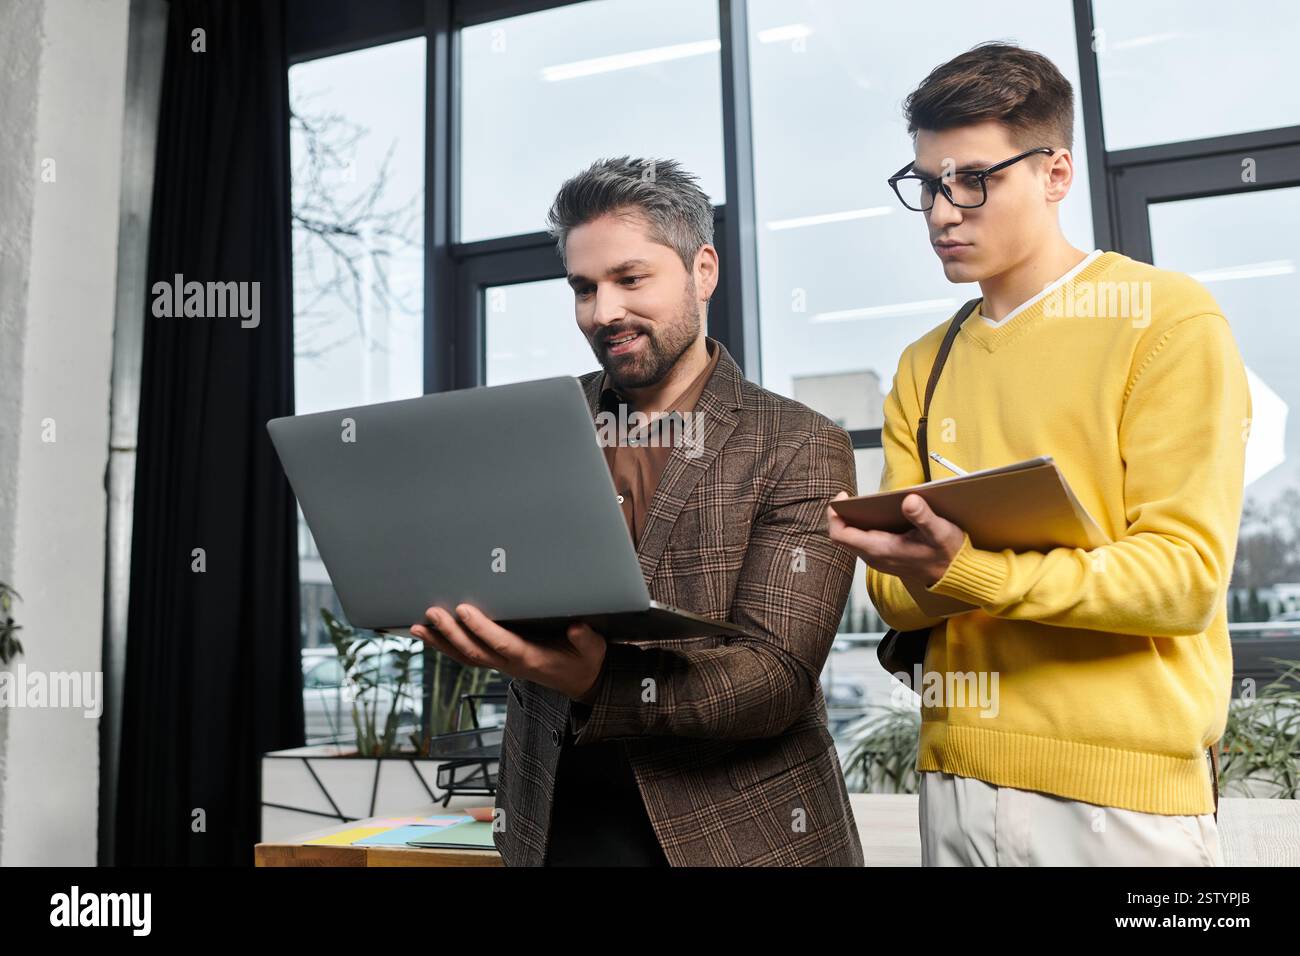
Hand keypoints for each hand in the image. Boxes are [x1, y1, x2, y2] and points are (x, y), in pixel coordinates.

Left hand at [410, 604, 606, 701]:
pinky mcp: (498, 660)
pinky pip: (467, 655)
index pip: (502, 644)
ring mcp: (502, 664)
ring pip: (465, 656)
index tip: (464, 610)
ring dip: (441, 641)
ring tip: (418, 625)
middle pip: (475, 651)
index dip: (482, 628)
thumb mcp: (593, 651)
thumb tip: (578, 628)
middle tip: (432, 612)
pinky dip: (446, 645)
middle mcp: (511, 664)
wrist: (581, 681)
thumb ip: (586, 640)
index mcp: (533, 659)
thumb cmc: (585, 662)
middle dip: (451, 632)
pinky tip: (430, 633)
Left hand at [826, 491, 965, 586]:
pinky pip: (863, 542)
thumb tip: (909, 500)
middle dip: (841, 515)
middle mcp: (874, 557)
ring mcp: (878, 559)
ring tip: (861, 502)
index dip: (835, 515)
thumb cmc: (948, 553)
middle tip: (849, 496)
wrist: (956, 574)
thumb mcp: (940, 531)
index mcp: (880, 549)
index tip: (842, 497)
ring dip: (852, 521)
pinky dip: (862, 527)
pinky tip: (875, 514)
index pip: (841, 535)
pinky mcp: (884, 557)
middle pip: (843, 536)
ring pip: (852, 539)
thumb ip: (923, 516)